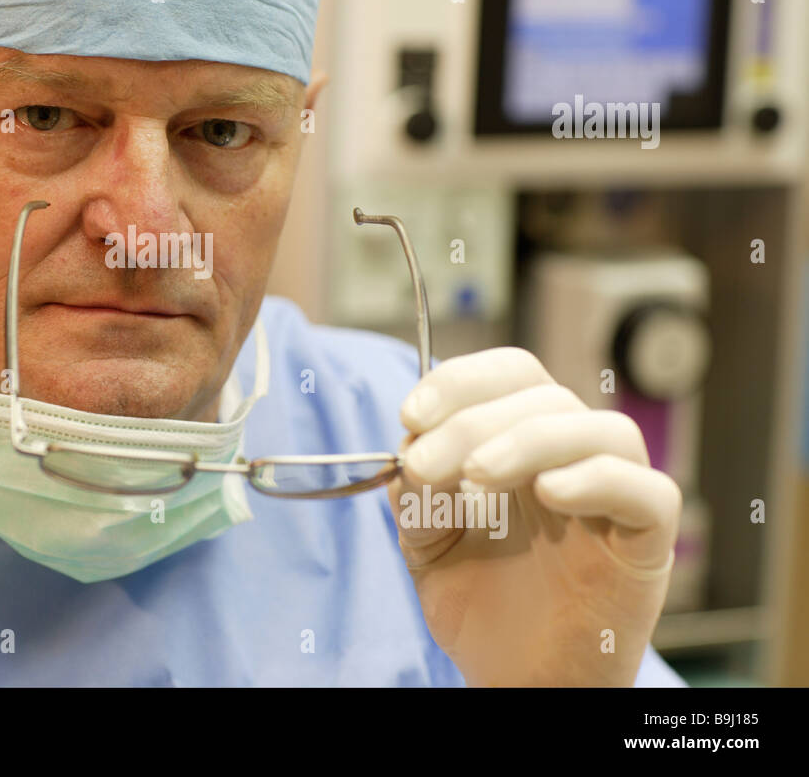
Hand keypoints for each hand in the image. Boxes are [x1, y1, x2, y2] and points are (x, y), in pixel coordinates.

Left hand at [391, 347, 681, 685]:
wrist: (514, 678)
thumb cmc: (481, 604)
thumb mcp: (428, 539)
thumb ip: (418, 492)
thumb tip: (412, 447)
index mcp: (522, 443)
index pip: (510, 377)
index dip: (461, 382)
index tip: (410, 415)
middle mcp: (573, 458)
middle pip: (545, 396)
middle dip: (473, 420)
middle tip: (423, 465)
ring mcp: (614, 497)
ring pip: (603, 430)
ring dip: (530, 439)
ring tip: (477, 475)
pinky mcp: (647, 543)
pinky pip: (646, 492)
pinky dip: (598, 478)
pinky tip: (548, 493)